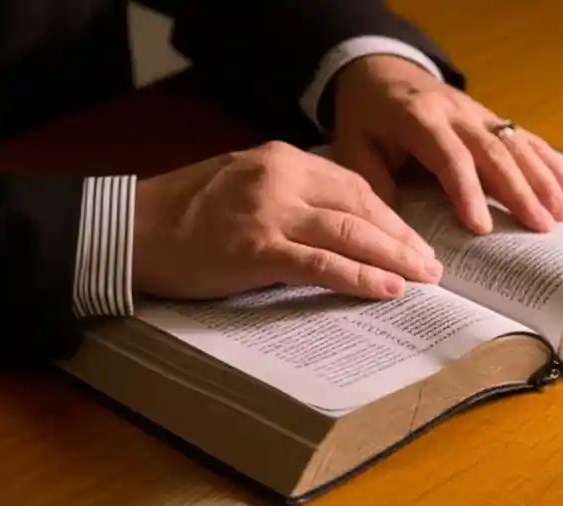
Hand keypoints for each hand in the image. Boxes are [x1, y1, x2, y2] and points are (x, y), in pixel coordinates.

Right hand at [133, 141, 442, 300]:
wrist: (129, 231)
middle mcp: (281, 178)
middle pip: (361, 208)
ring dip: (394, 259)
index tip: (416, 242)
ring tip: (423, 279)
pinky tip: (388, 290)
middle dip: (402, 240)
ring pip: (350, 234)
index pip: (355, 187)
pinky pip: (322, 264)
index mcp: (282, 160)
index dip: (391, 218)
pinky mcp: (255, 248)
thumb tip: (347, 234)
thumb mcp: (246, 189)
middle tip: (433, 266)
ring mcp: (268, 212)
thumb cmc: (186, 217)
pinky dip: (360, 278)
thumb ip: (293, 202)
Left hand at [331, 55, 562, 234]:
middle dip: (519, 191)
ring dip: (542, 179)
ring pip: (516, 145)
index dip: (467, 192)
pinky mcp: (493, 118)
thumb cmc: (366, 119)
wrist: (382, 73)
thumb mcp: (353, 148)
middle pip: (494, 152)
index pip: (449, 157)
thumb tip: (397, 231)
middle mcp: (456, 113)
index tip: (482, 227)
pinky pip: (526, 139)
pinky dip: (550, 163)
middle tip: (540, 227)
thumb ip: (373, 186)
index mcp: (418, 119)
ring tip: (562, 213)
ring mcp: (479, 113)